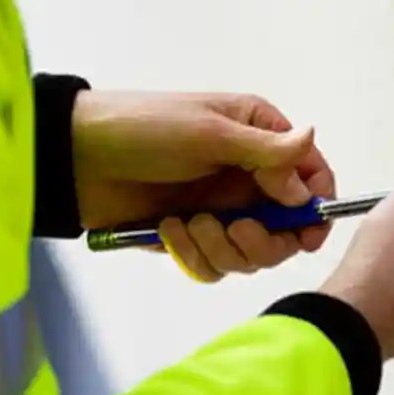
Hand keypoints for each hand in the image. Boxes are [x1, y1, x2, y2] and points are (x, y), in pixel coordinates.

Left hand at [72, 91, 336, 281]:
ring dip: (223, 248)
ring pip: (251, 253)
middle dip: (265, 238)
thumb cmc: (145, 129)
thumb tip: (313, 142)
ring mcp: (220, 209)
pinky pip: (214, 265)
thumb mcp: (209, 132)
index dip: (316, 206)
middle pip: (287, 228)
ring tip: (188, 224)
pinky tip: (169, 232)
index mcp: (258, 137)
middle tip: (236, 228)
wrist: (77, 158)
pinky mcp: (192, 237)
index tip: (307, 230)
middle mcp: (246, 176)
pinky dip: (195, 256)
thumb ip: (265, 151)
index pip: (310, 176)